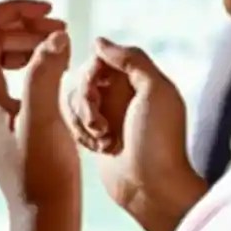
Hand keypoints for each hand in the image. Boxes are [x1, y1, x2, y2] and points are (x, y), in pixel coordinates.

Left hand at [0, 0, 76, 206]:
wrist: (40, 210)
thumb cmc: (44, 170)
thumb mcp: (47, 118)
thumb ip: (47, 72)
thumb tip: (55, 36)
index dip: (12, 8)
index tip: (48, 9)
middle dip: (16, 21)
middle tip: (58, 28)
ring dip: (19, 38)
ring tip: (58, 42)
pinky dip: (18, 56)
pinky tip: (47, 64)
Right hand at [64, 38, 205, 230]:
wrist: (151, 189)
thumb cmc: (157, 142)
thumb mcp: (155, 92)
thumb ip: (131, 60)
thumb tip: (99, 41)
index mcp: (140, 79)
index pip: (102, 57)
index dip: (92, 72)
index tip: (96, 90)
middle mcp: (123, 94)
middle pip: (84, 77)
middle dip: (86, 100)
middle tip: (100, 124)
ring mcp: (108, 115)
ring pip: (74, 99)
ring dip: (82, 119)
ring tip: (103, 140)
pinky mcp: (95, 135)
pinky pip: (72, 120)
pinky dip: (80, 132)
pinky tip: (98, 148)